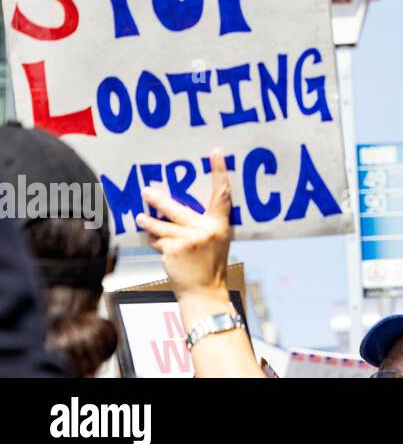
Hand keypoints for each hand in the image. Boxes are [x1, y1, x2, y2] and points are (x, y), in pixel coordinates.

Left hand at [137, 152, 232, 299]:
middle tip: (146, 190)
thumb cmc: (210, 265)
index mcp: (220, 225)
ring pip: (162, 225)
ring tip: (140, 217)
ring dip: (149, 222)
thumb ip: (204, 224)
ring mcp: (189, 240)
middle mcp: (206, 230)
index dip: (220, 171)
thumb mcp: (216, 241)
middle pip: (178, 209)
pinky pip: (158, 240)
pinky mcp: (174, 250)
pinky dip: (154, 240)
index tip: (216, 152)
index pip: (222, 193)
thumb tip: (178, 210)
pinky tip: (154, 241)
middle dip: (159, 201)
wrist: (204, 291)